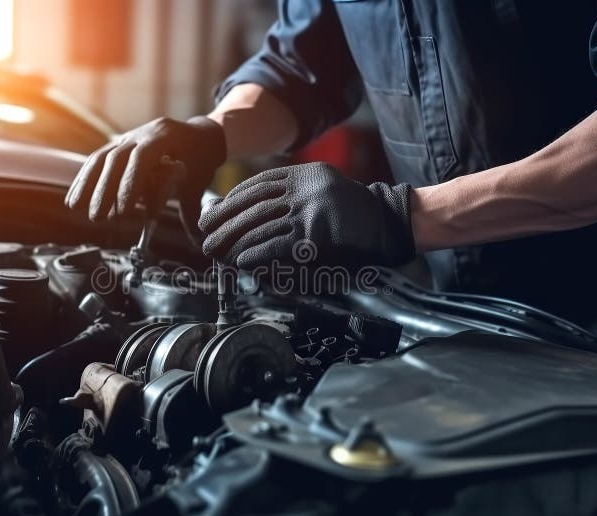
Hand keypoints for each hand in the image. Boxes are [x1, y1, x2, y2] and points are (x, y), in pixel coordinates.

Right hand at [65, 116, 225, 221]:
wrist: (200, 135)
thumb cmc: (200, 160)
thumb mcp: (199, 182)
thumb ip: (192, 211)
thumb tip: (198, 241)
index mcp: (166, 137)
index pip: (143, 158)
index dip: (130, 183)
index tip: (122, 210)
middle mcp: (144, 133)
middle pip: (117, 158)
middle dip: (105, 189)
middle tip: (98, 217)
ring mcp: (129, 137)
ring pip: (102, 158)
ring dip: (87, 184)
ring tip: (76, 208)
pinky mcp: (119, 144)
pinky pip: (98, 160)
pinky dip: (85, 179)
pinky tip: (74, 197)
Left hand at [199, 163, 414, 268]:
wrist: (390, 222)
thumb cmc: (354, 212)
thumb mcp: (323, 189)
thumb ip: (292, 194)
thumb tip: (247, 210)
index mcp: (304, 174)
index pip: (258, 184)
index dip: (231, 200)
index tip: (213, 213)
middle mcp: (305, 187)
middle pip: (254, 205)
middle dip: (225, 223)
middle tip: (206, 236)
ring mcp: (311, 209)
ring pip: (262, 226)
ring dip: (235, 242)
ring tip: (218, 252)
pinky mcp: (317, 234)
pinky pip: (278, 244)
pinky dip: (257, 253)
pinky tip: (242, 260)